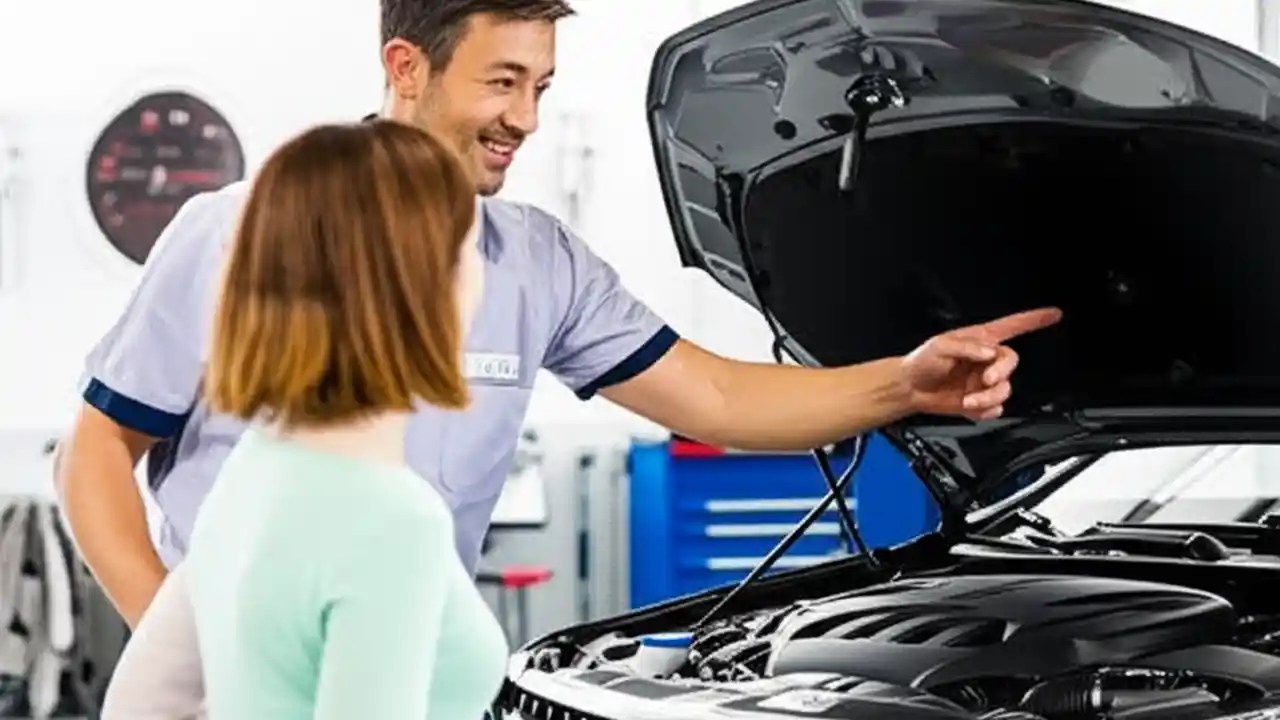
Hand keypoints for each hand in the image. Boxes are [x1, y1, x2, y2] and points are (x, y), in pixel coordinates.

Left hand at [901, 307, 1062, 420]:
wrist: (910, 389)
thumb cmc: (921, 362)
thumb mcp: (940, 346)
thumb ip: (967, 347)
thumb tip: (989, 353)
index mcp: (979, 340)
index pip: (1012, 326)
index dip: (1034, 319)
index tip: (1053, 313)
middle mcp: (985, 360)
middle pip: (1011, 362)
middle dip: (1000, 372)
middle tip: (984, 380)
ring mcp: (984, 382)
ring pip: (1004, 389)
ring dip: (988, 397)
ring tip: (968, 399)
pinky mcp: (980, 401)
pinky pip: (996, 408)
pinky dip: (985, 410)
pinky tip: (970, 407)